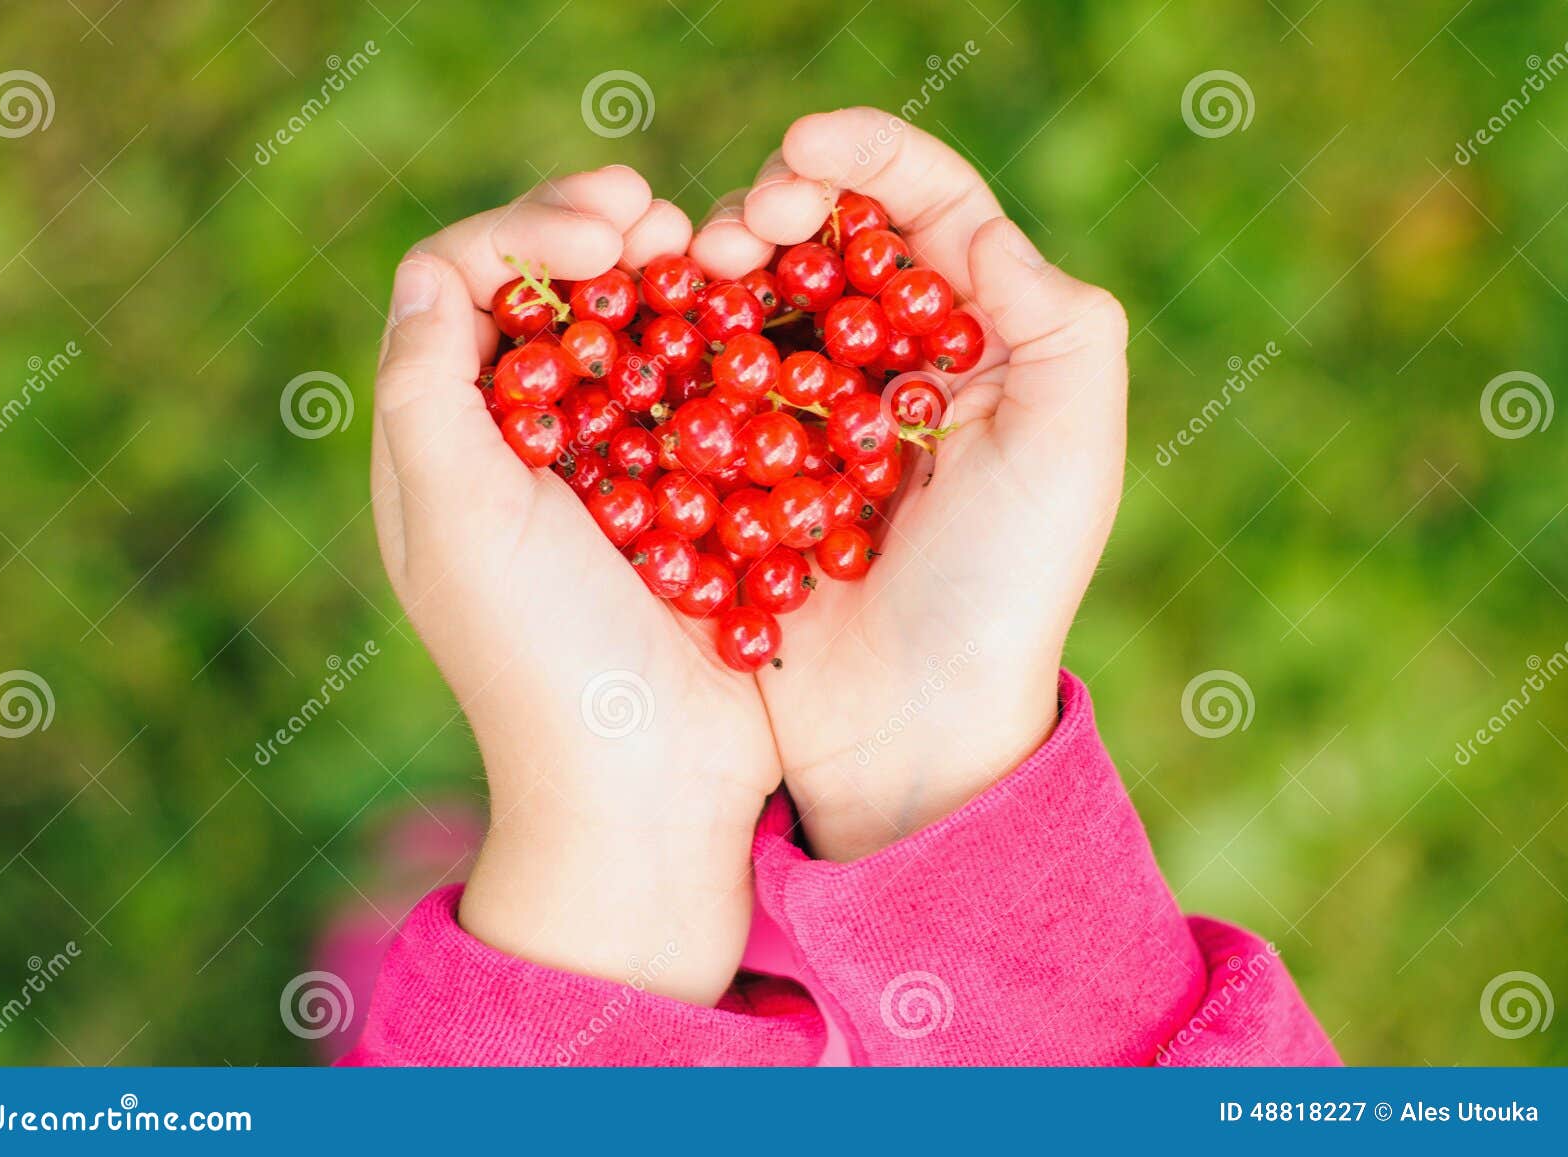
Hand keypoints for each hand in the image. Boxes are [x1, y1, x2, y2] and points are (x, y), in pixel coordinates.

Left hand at [372, 167, 780, 1002]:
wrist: (647, 785)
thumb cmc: (539, 656)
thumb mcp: (455, 522)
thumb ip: (424, 389)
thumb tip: (438, 271)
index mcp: (446, 446)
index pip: (461, 288)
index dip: (526, 233)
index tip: (610, 230)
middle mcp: (519, 449)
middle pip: (545, 298)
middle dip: (598, 239)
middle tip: (662, 217)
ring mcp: (609, 475)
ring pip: (626, 336)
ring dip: (664, 281)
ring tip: (708, 249)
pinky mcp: (686, 503)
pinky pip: (696, 398)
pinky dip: (717, 349)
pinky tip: (749, 325)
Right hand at [690, 110, 1128, 860]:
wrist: (913, 729)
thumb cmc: (1003, 589)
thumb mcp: (1071, 453)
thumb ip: (1058, 323)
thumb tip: (979, 231)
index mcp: (979, 345)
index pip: (927, 210)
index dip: (867, 156)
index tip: (803, 147)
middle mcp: (892, 368)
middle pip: (829, 239)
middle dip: (778, 204)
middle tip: (741, 227)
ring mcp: (811, 420)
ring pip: (759, 298)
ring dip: (722, 263)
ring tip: (698, 269)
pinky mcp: (743, 470)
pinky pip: (705, 380)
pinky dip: (681, 340)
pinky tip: (660, 330)